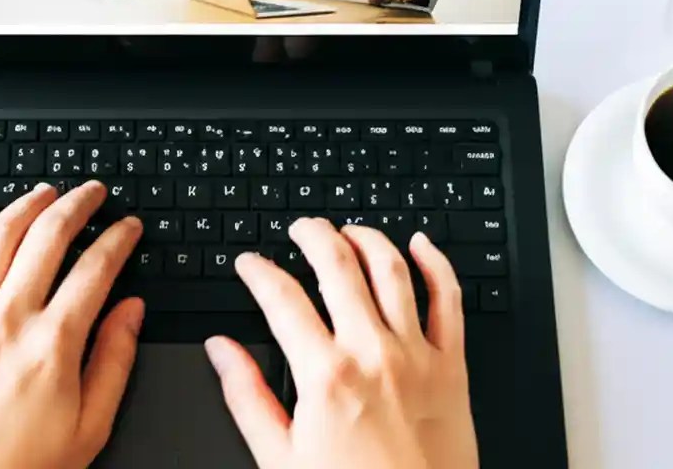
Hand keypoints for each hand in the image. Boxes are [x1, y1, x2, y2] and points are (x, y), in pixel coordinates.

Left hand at [0, 182, 144, 468]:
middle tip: (92, 192)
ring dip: (24, 205)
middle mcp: (8, 320)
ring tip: (43, 192)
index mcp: (54, 343)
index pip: (96, 267)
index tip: (127, 227)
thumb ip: (115, 360)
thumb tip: (132, 311)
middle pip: (48, 236)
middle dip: (77, 204)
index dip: (118, 238)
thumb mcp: (90, 425)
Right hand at [204, 219, 477, 468]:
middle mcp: (372, 354)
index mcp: (325, 376)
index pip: (282, 298)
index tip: (250, 263)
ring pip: (392, 270)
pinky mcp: (451, 367)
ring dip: (367, 237)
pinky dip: (437, 264)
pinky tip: (421, 246)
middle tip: (300, 227)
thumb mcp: (281, 456)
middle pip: (338, 266)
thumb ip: (247, 396)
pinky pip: (449, 300)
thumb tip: (221, 350)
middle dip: (313, 234)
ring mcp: (416, 356)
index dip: (259, 271)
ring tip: (348, 230)